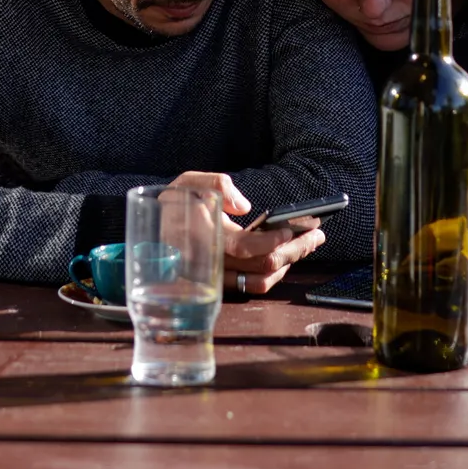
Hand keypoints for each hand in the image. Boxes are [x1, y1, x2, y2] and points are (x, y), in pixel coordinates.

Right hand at [169, 171, 328, 295]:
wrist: (150, 234)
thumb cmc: (172, 205)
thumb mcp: (187, 182)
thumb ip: (215, 184)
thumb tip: (244, 207)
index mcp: (206, 238)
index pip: (246, 247)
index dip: (273, 240)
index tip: (293, 228)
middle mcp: (214, 264)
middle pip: (263, 266)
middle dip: (295, 250)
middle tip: (317, 235)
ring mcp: (219, 278)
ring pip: (262, 281)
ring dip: (289, 264)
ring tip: (308, 244)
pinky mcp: (223, 284)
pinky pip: (254, 285)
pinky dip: (275, 272)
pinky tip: (287, 255)